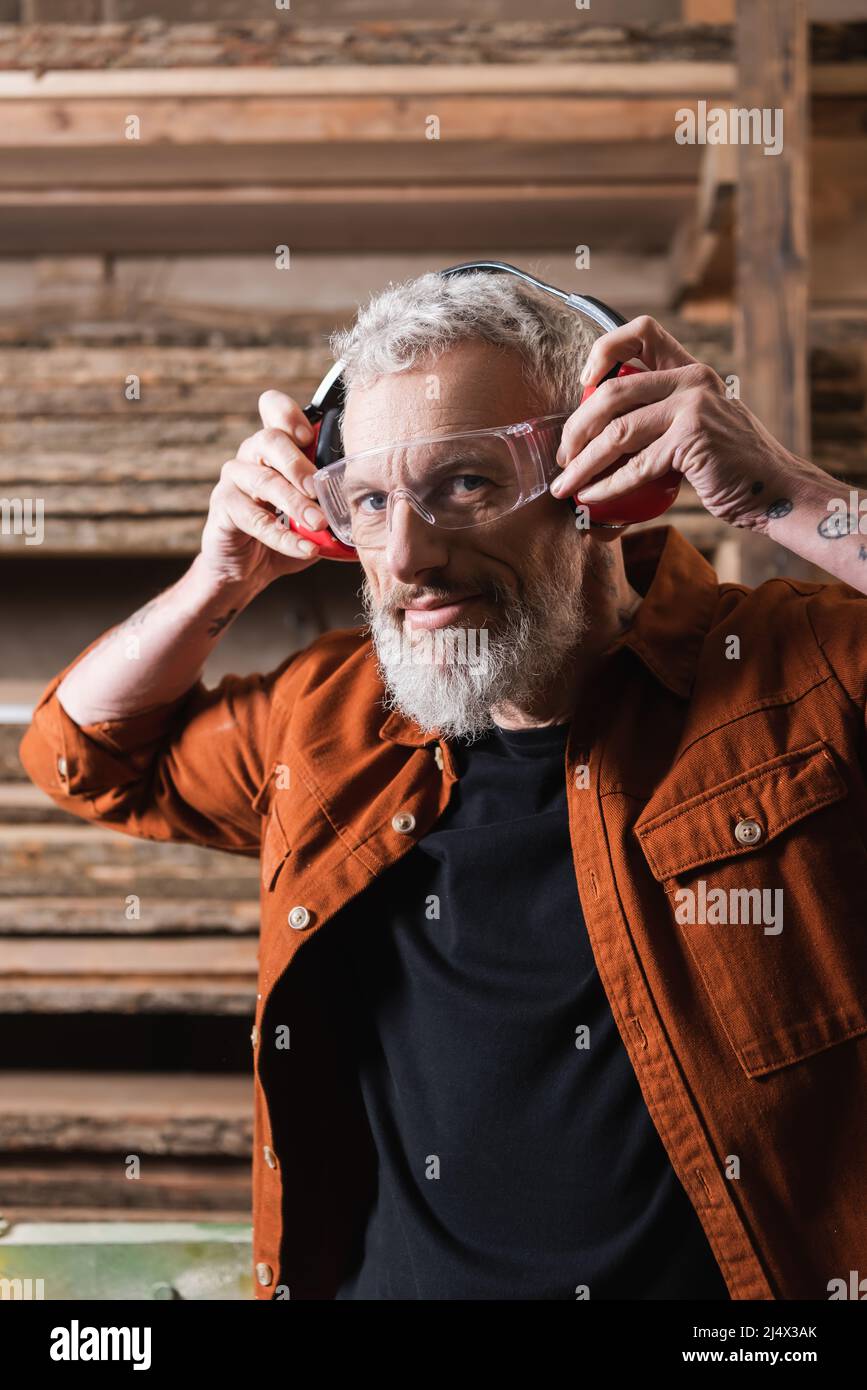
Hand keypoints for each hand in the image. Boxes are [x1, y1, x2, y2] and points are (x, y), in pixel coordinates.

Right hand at [200, 390, 325, 586]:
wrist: (246, 567)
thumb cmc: (284, 531)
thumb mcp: (312, 512)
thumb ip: (332, 501)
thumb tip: (371, 507)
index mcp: (274, 446)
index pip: (272, 407)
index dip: (288, 414)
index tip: (309, 437)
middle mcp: (250, 455)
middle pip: (269, 439)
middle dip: (299, 464)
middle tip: (319, 490)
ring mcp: (234, 479)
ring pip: (263, 479)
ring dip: (295, 502)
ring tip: (319, 523)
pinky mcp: (223, 508)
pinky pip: (254, 518)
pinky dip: (283, 537)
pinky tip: (305, 548)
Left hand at [550, 315, 797, 530]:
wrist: (775, 490)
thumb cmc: (732, 466)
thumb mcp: (700, 424)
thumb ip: (663, 415)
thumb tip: (602, 431)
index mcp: (690, 370)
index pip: (642, 331)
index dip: (604, 349)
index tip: (584, 382)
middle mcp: (692, 380)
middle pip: (612, 390)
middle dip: (577, 426)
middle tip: (563, 455)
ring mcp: (693, 408)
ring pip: (618, 432)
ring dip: (583, 463)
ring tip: (565, 485)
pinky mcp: (692, 441)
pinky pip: (636, 465)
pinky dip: (608, 485)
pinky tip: (591, 498)